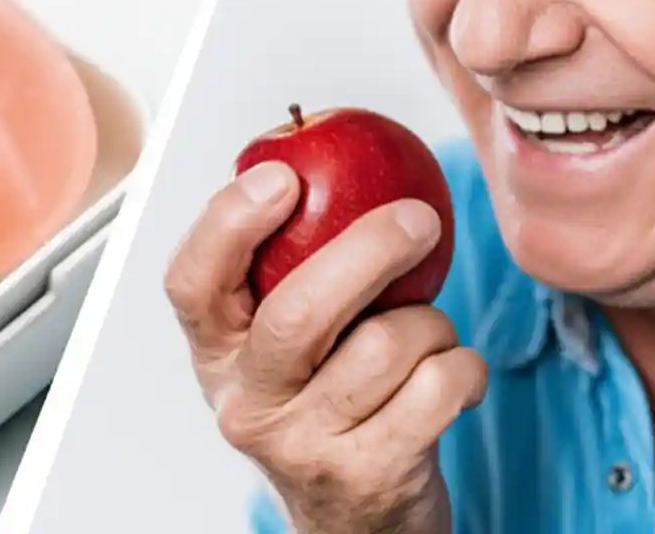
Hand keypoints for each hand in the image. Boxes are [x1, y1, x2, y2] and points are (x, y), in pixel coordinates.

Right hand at [164, 162, 486, 533]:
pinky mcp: (368, 476)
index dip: (229, 222)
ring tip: (424, 333)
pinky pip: (439, 386)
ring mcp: (303, 445)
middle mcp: (246, 402)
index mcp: (215, 353)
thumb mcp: (284, 344)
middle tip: (417, 219)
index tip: (284, 176)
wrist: (355, 524)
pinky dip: (463, 366)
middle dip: (368, 249)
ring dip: (429, 323)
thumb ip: (286, 269)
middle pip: (299, 312)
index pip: (191, 282)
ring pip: (386, 345)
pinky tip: (451, 375)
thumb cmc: (325, 404)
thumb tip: (316, 157)